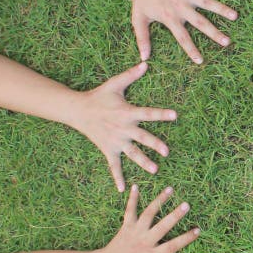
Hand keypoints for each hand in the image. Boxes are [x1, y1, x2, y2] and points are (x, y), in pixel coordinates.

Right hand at [71, 62, 175, 191]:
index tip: (175, 115)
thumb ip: (131, 75)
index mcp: (127, 112)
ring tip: (155, 170)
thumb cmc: (99, 96)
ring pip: (132, 154)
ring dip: (143, 162)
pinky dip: (117, 178)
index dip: (161, 114)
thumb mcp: (114, 84)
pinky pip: (113, 166)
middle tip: (167, 152)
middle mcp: (123, 128)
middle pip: (142, 137)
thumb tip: (146, 63)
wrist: (76, 110)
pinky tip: (123, 190)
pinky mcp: (108, 150)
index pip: (148, 113)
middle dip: (154, 144)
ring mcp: (115, 141)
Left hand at [96, 185, 199, 252]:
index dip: (185, 238)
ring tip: (170, 189)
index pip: (172, 246)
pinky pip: (129, 211)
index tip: (198, 230)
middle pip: (162, 227)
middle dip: (174, 216)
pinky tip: (136, 186)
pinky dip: (132, 198)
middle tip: (187, 205)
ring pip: (148, 214)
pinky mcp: (125, 227)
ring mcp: (134, 233)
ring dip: (159, 201)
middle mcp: (144, 242)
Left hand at [126, 0, 236, 63]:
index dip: (191, 50)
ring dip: (221, 9)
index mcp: (170, 18)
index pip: (183, 38)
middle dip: (214, 33)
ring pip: (207, 3)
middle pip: (200, 23)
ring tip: (234, 16)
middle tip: (227, 42)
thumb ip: (143, 39)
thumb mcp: (138, 19)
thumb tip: (144, 58)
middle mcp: (180, 7)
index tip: (200, 61)